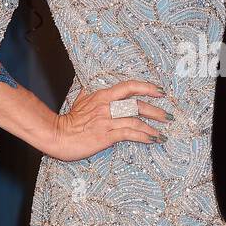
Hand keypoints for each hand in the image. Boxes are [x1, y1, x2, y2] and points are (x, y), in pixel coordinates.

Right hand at [47, 79, 169, 161]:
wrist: (57, 135)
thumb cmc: (68, 121)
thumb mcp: (80, 101)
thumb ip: (89, 94)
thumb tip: (91, 86)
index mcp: (102, 96)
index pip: (129, 86)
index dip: (147, 87)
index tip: (160, 92)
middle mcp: (107, 106)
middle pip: (137, 104)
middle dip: (156, 111)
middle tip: (168, 116)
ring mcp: (107, 121)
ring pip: (136, 120)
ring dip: (152, 128)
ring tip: (162, 134)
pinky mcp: (106, 136)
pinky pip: (129, 134)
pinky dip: (143, 136)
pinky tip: (152, 140)